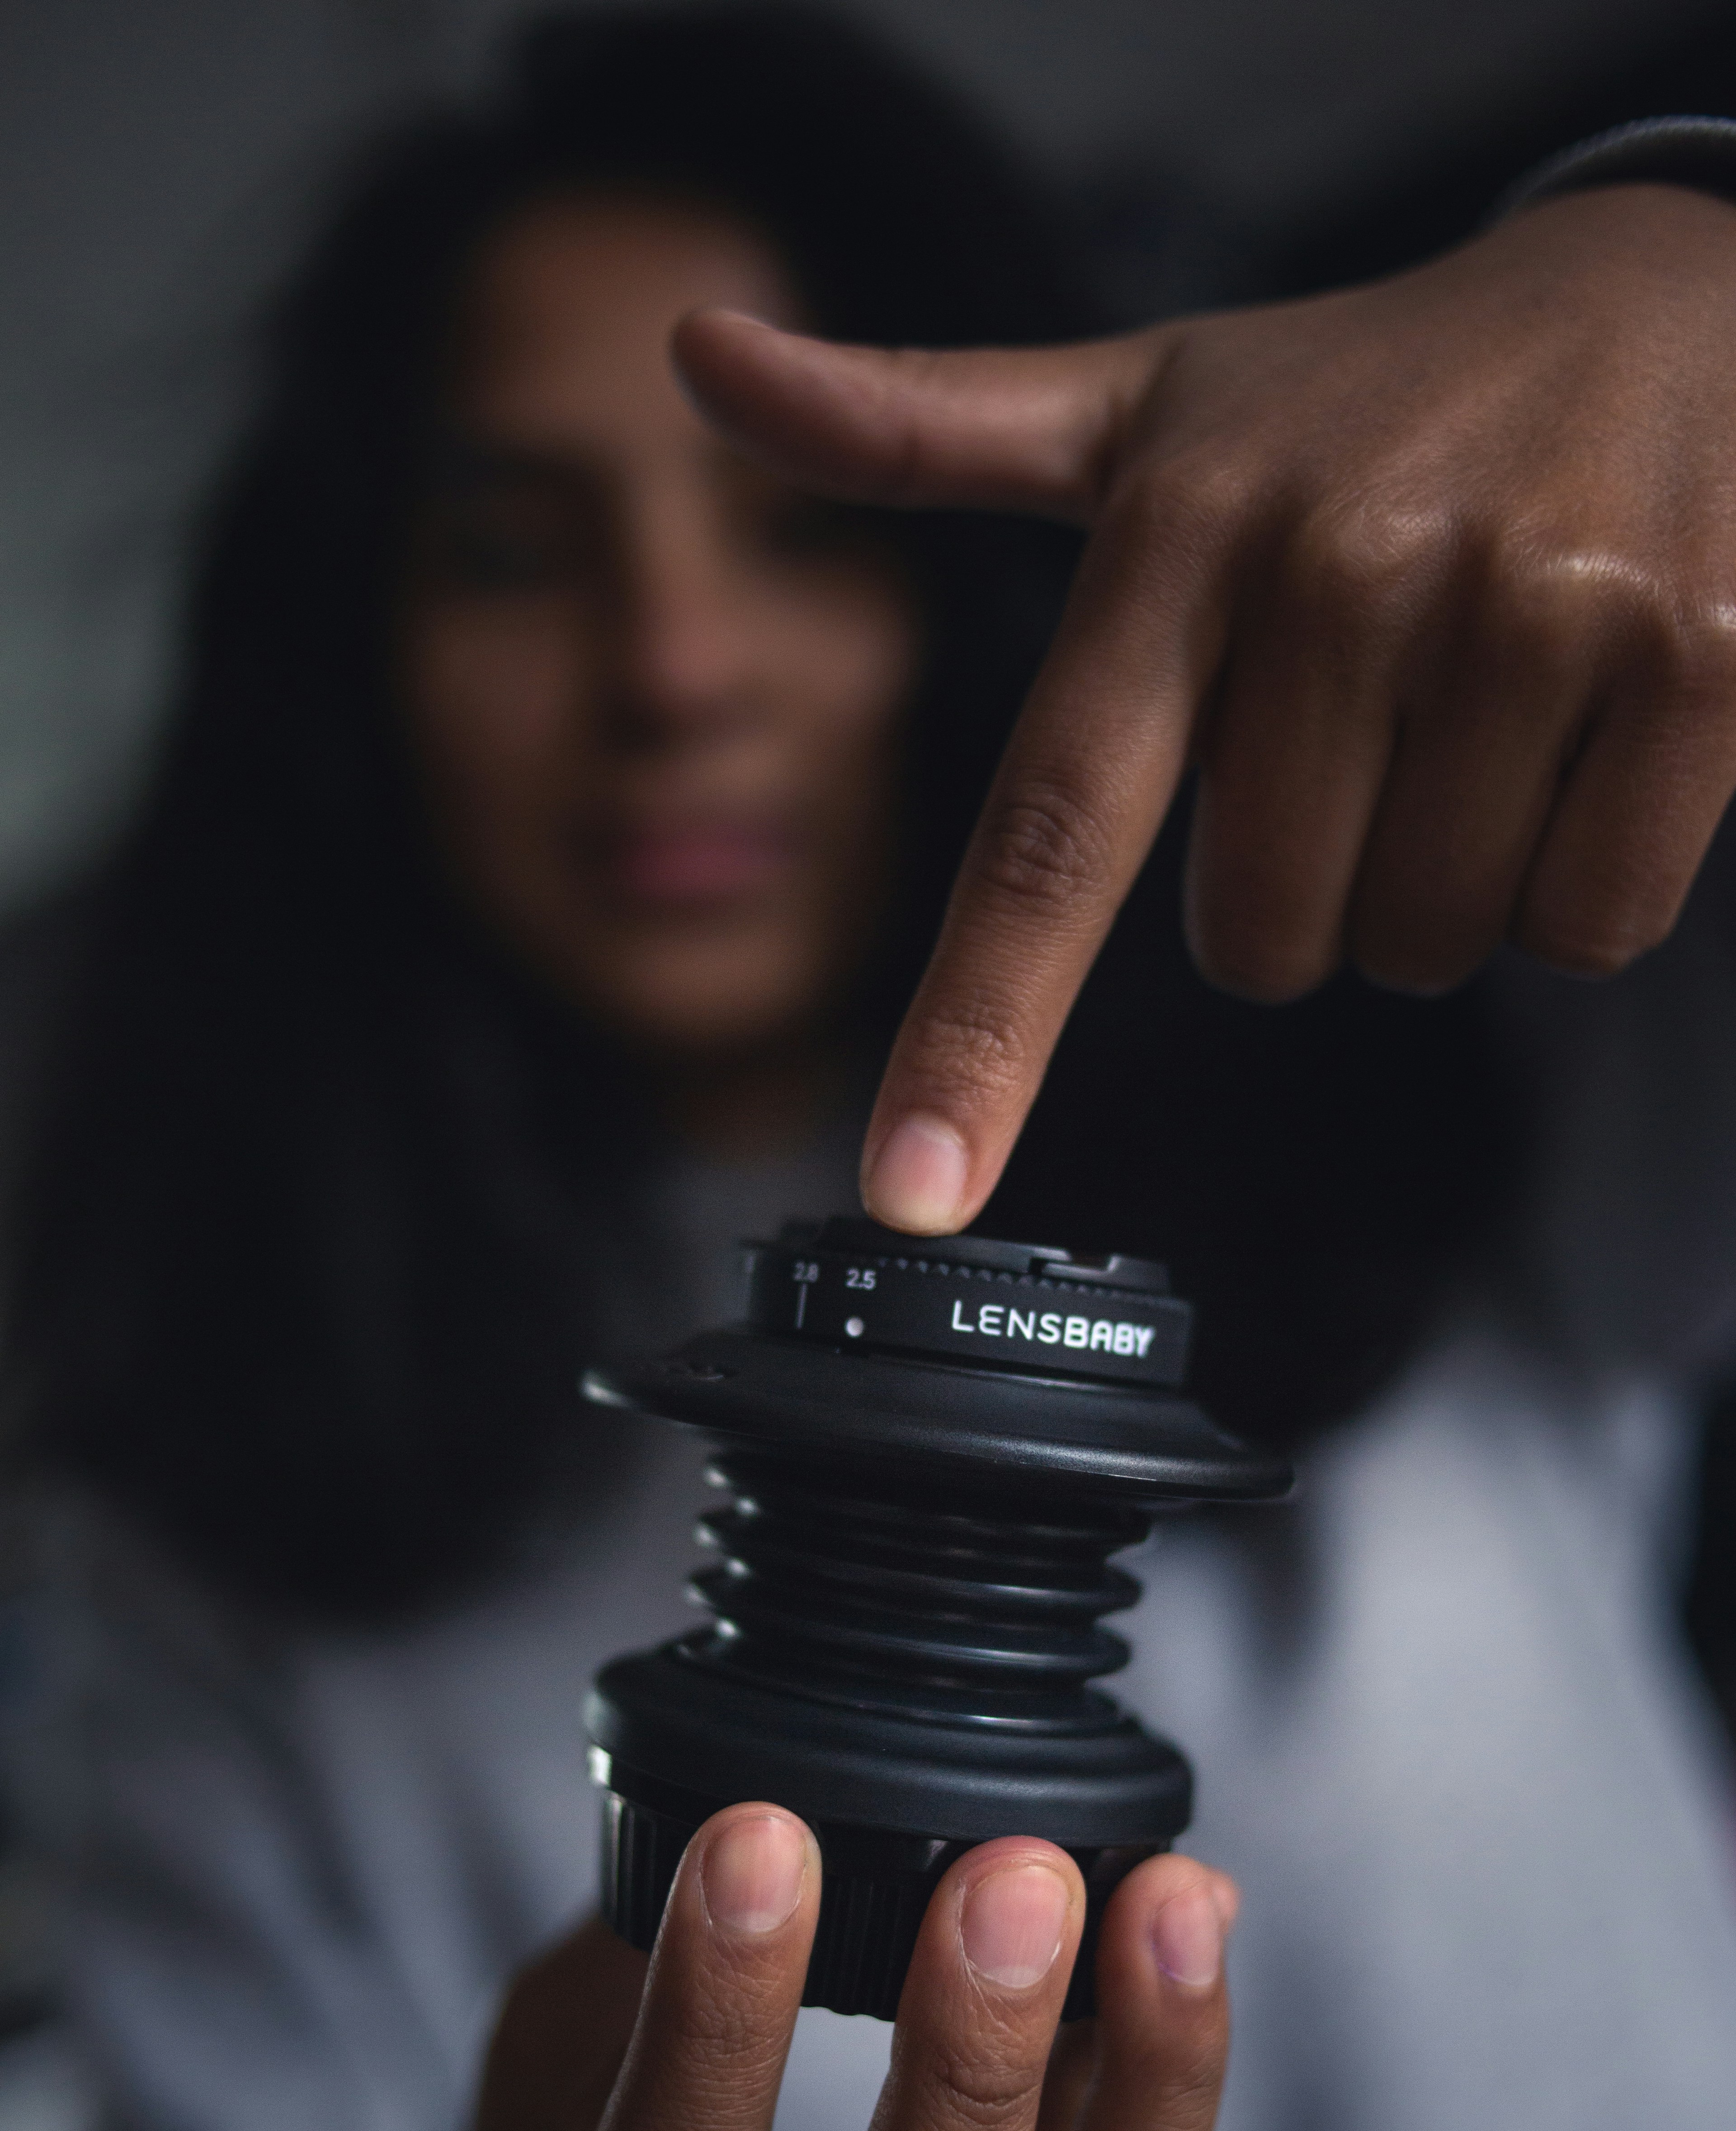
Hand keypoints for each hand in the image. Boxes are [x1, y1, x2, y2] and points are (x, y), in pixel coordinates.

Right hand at [459, 1805, 1232, 2130]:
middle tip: (1012, 1873)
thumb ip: (625, 1957)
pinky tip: (1194, 1910)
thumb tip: (745, 1780)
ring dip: (1148, 2073)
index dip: (716, 2025)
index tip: (759, 1837)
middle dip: (975, 2068)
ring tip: (1174, 1890)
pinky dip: (1171, 2061)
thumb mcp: (541, 2077)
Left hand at [676, 183, 1735, 1232]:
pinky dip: (1583, 875)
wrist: (1664, 297)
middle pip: (1270, 946)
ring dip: (1446, 873)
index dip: (976, 1035)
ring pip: (1427, 942)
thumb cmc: (1372, 394)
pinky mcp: (1692, 662)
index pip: (1049, 832)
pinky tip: (1592, 724)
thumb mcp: (1146, 405)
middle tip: (1374, 719)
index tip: (912, 1191)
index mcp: (1175, 538)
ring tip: (1484, 698)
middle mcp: (1339, 569)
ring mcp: (1526, 609)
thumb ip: (926, 430)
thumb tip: (700, 364)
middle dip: (1315, 880)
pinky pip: (1584, 924)